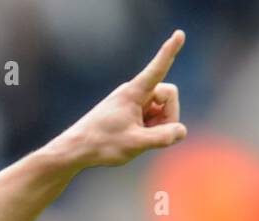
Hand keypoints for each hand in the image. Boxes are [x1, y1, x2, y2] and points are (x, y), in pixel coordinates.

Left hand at [54, 29, 186, 168]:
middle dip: (168, 116)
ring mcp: (133, 100)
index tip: (179, 33)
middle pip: (169, 95)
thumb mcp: (135, 143)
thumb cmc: (102, 143)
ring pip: (162, 108)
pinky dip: (150, 128)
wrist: (76, 148)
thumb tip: (181, 130)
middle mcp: (134, 91)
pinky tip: (133, 137)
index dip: (170, 52)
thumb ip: (162, 137)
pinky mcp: (131, 110)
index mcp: (134, 92)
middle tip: (150, 136)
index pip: (157, 69)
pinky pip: (152, 115)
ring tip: (136, 138)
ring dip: (158, 125)